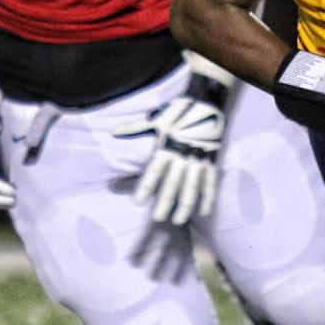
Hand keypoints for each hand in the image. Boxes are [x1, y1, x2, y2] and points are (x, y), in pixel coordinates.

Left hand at [116, 74, 227, 224]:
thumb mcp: (154, 120)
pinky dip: (207, 198)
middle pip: (172, 186)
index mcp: (166, 149)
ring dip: (185, 206)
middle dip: (164, 204)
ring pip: (191, 189)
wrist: (206, 104)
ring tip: (177, 220)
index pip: (153, 174)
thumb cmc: (177, 113)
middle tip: (157, 219)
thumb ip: (133, 128)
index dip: (144, 189)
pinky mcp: (211, 162)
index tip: (136, 203)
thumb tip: (112, 131)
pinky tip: (203, 212)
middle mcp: (181, 158)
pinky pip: (210, 184)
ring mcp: (198, 161)